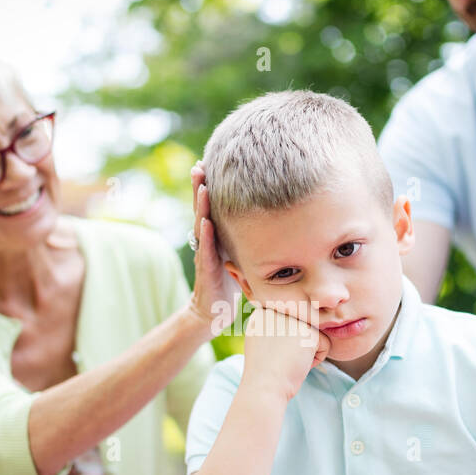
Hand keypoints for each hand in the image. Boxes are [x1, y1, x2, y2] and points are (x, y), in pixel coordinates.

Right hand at [187, 161, 235, 331]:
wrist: (213, 312)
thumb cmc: (229, 281)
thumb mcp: (241, 253)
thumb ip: (248, 236)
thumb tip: (276, 218)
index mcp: (216, 235)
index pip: (213, 206)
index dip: (212, 185)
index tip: (212, 161)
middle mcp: (207, 241)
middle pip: (202, 209)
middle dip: (200, 186)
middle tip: (199, 164)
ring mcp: (205, 254)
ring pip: (201, 224)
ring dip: (200, 205)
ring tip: (201, 184)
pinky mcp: (207, 270)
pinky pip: (206, 250)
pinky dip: (206, 235)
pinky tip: (206, 220)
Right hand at [239, 304, 330, 402]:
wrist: (264, 386)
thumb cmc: (263, 371)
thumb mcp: (261, 340)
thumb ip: (275, 325)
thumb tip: (294, 319)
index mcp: (265, 310)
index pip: (290, 324)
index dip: (284, 344)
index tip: (270, 354)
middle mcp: (280, 310)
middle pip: (303, 328)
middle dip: (296, 347)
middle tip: (280, 358)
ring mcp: (294, 319)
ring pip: (314, 335)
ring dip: (307, 352)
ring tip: (288, 360)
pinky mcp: (310, 331)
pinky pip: (325, 344)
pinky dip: (316, 360)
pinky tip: (298, 363)